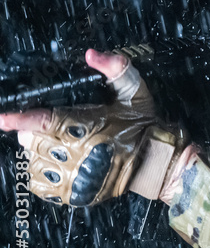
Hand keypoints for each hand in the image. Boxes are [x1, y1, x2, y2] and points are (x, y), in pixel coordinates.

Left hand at [0, 49, 182, 205]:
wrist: (156, 162)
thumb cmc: (142, 125)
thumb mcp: (135, 91)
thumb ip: (115, 68)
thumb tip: (91, 54)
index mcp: (88, 126)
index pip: (45, 121)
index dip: (20, 119)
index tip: (3, 117)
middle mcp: (78, 153)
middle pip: (33, 142)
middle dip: (33, 132)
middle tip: (49, 128)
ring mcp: (75, 176)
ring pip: (34, 163)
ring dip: (38, 153)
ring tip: (56, 146)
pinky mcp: (74, 193)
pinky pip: (40, 184)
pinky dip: (41, 174)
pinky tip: (55, 165)